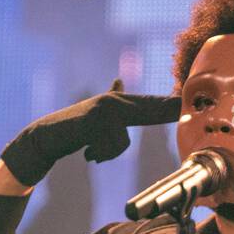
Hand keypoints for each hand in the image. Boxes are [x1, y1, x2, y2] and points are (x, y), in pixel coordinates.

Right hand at [1, 79, 180, 185]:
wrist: (47, 136)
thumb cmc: (75, 129)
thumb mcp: (96, 115)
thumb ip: (112, 101)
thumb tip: (119, 79)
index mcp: (118, 102)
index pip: (148, 104)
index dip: (168, 104)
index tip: (186, 102)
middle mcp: (113, 101)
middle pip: (146, 111)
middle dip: (165, 111)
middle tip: (182, 107)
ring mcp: (104, 108)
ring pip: (122, 142)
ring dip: (107, 153)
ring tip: (92, 148)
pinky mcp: (94, 120)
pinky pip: (109, 147)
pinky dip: (98, 154)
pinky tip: (86, 149)